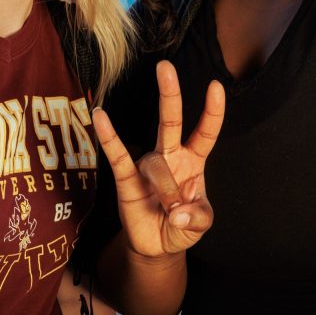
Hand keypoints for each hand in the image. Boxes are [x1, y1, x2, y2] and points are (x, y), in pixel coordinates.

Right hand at [93, 61, 223, 258]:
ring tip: (170, 211)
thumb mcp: (200, 224)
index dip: (212, 111)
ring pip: (155, 164)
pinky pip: (117, 156)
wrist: (156, 247)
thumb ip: (197, 217)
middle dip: (169, 94)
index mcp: (194, 162)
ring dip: (166, 190)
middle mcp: (170, 157)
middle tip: (165, 66)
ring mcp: (147, 164)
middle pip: (171, 120)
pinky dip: (109, 138)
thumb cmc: (181, 227)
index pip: (206, 132)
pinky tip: (99, 117)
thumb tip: (177, 212)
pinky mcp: (126, 178)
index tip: (216, 85)